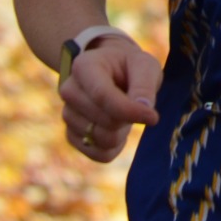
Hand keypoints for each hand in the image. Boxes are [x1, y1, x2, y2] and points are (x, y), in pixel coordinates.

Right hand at [59, 37, 162, 162]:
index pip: (102, 96)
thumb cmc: (130, 66)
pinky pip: (100, 154)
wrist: (113, 71)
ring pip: (103, 140)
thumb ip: (145, 85)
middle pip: (106, 121)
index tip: (153, 116)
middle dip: (129, 118)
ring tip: (122, 111)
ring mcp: (67, 114)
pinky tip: (117, 127)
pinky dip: (116, 146)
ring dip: (123, 131)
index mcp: (84, 66)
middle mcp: (69, 91)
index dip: (129, 110)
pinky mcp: (72, 135)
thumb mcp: (144, 65)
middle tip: (134, 101)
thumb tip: (145, 110)